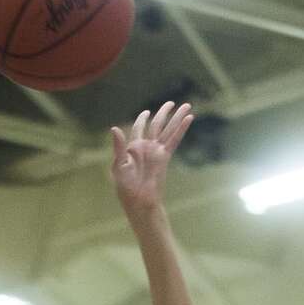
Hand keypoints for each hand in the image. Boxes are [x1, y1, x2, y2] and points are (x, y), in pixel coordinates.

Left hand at [110, 102, 193, 216]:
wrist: (139, 201)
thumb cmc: (126, 187)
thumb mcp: (118, 166)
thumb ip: (118, 147)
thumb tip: (114, 128)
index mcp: (134, 148)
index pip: (140, 127)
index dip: (143, 119)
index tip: (147, 113)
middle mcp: (147, 147)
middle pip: (157, 124)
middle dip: (164, 113)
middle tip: (172, 103)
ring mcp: (157, 151)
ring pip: (168, 129)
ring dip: (177, 117)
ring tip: (187, 105)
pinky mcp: (165, 157)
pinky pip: (174, 140)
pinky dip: (181, 129)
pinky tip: (189, 119)